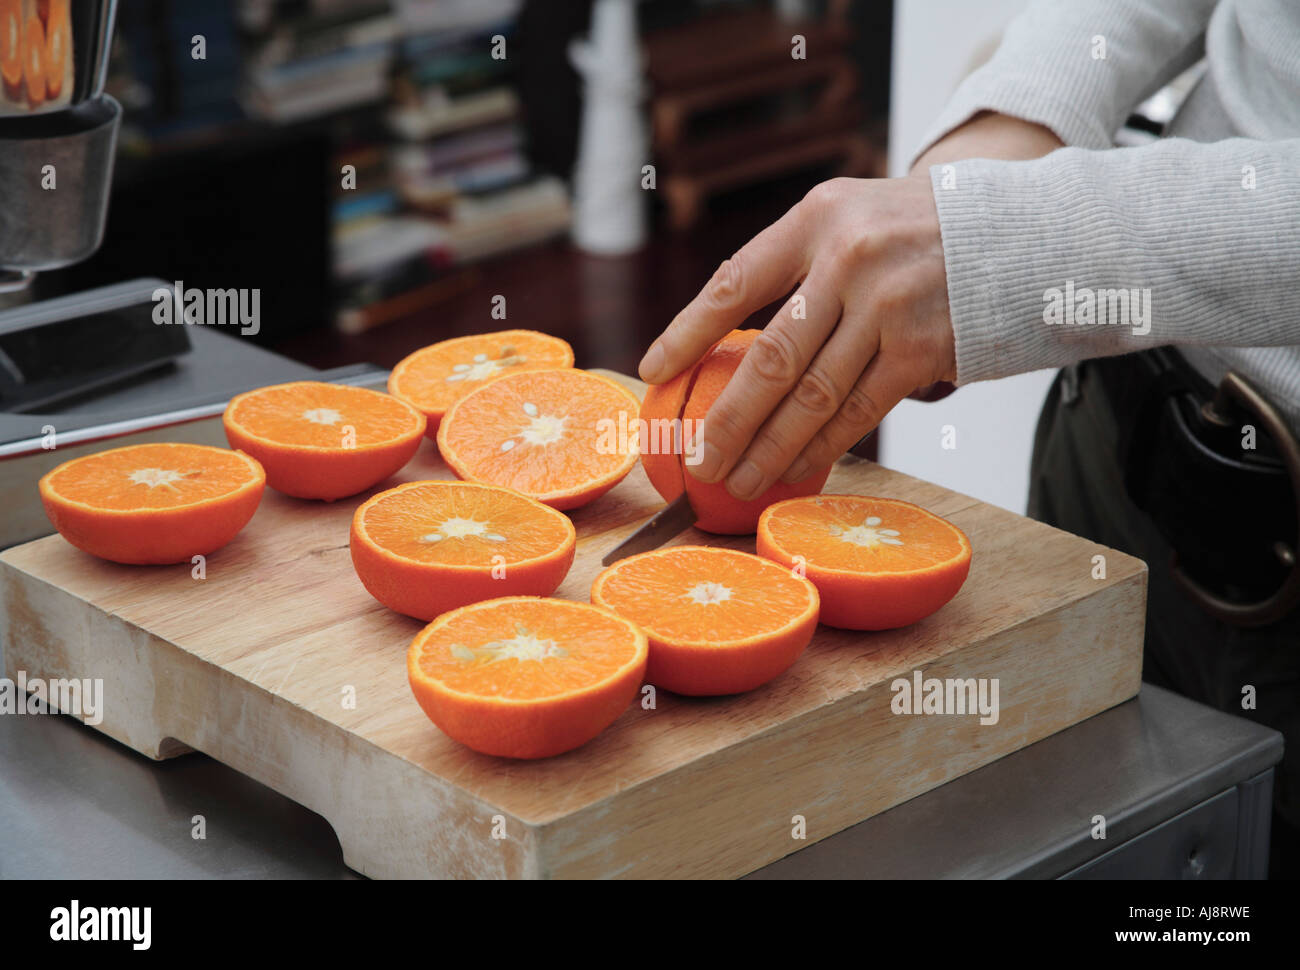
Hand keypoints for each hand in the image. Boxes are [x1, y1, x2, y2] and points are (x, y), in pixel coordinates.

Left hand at [637, 172, 954, 499]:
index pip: (735, 282)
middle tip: (696, 460)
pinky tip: (795, 472)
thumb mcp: (851, 219)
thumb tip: (731, 351)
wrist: (1022, 230)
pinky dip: (822, 448)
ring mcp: (890, 306)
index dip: (687, 332)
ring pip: (813, 395)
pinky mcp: (925, 349)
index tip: (653, 372)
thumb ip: (798, 268)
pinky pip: (859, 411)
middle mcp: (849, 258)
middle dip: (727, 419)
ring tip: (736, 479)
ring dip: (770, 447)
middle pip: (770, 357)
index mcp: (818, 219)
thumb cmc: (916, 234)